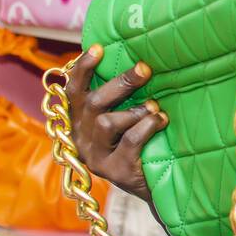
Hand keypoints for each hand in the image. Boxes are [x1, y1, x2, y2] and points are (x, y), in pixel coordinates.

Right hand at [65, 44, 166, 203]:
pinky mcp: (115, 171)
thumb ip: (120, 98)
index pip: (73, 91)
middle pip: (93, 103)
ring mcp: (96, 157)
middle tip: (145, 69)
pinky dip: (147, 127)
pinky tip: (161, 121)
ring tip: (155, 107)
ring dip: (135, 110)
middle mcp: (82, 138)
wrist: (157, 187)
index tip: (98, 48)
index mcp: (80, 122)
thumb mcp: (124, 120)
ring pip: (107, 122)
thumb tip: (137, 62)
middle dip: (121, 83)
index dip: (83, 69)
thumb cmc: (141, 143)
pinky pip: (129, 141)